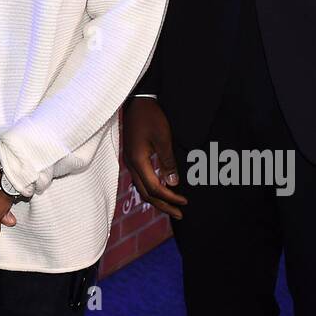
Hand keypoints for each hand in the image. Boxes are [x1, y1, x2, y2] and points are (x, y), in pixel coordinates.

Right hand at [123, 97, 186, 219]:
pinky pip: (140, 179)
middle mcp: (131, 164)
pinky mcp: (132, 157)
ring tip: (171, 206)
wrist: (137, 101)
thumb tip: (173, 183)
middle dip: (163, 205)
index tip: (185, 202)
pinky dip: (151, 189)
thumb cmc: (151, 117)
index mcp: (138, 161)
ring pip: (141, 188)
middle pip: (146, 193)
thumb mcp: (163, 138)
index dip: (170, 197)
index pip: (155, 188)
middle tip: (179, 214)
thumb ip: (167, 161)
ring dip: (157, 199)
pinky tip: (161, 189)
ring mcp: (130, 161)